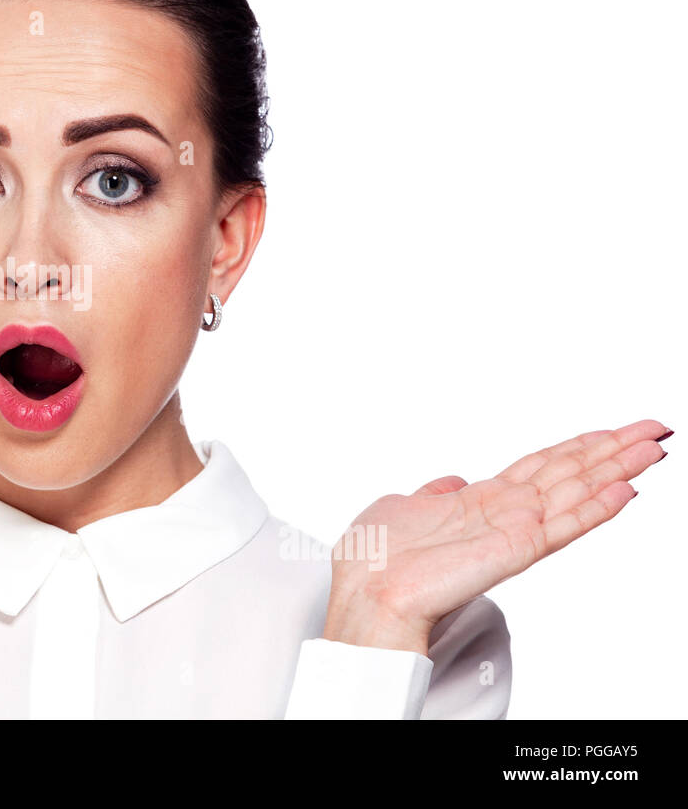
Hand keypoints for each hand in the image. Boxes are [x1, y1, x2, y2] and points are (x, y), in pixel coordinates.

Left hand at [322, 419, 670, 655]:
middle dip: (611, 450)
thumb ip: (434, 493)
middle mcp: (505, 515)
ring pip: (576, 493)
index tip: (612, 431)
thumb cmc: (376, 557)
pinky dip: (595, 507)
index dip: (577, 447)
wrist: (366, 590)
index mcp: (481, 502)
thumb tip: (451, 481)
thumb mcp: (403, 506)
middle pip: (569, 473)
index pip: (541, 467)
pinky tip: (624, 489)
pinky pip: (563, 524)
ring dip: (616, 469)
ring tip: (652, 448)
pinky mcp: (515, 550)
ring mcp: (514, 532)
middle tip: (654, 429)